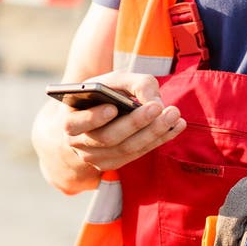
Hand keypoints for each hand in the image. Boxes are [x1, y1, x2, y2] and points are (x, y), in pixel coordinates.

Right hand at [63, 71, 185, 171]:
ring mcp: (95, 158)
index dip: (93, 117)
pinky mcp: (113, 165)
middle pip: (109, 137)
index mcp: (70, 120)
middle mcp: (78, 144)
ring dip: (154, 132)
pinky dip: (159, 140)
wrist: (92, 117)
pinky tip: (176, 126)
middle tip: (160, 107)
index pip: (76, 123)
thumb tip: (154, 101)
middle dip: (136, 122)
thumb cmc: (103, 95)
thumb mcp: (113, 81)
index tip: (113, 107)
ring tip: (174, 115)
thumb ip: (133, 83)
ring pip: (127, 149)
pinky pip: (138, 154)